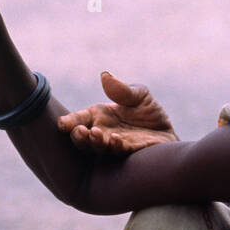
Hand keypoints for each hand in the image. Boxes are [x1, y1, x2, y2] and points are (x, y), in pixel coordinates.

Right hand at [57, 72, 177, 153]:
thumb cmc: (148, 113)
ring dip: (97, 142)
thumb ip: (122, 90)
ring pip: (100, 147)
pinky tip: (117, 140)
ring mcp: (116, 144)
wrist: (167, 133)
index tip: (62, 124)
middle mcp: (104, 132)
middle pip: (83, 138)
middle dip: (79, 136)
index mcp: (99, 116)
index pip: (79, 119)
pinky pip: (121, 151)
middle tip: (80, 131)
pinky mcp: (132, 153)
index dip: (69, 122)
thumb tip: (105, 76)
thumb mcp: (139, 95)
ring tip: (97, 134)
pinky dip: (118, 146)